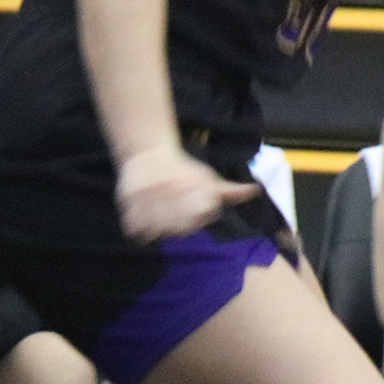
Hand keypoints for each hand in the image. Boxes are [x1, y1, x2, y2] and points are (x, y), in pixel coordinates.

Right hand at [115, 144, 261, 241]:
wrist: (149, 154)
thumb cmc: (184, 172)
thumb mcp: (210, 180)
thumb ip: (231, 192)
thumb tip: (255, 191)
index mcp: (193, 185)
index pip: (199, 216)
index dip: (195, 219)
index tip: (191, 214)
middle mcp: (171, 189)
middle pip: (177, 227)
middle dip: (176, 226)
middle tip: (173, 221)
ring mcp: (148, 194)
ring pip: (155, 229)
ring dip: (157, 229)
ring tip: (159, 220)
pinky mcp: (127, 198)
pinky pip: (133, 226)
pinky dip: (138, 228)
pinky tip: (143, 220)